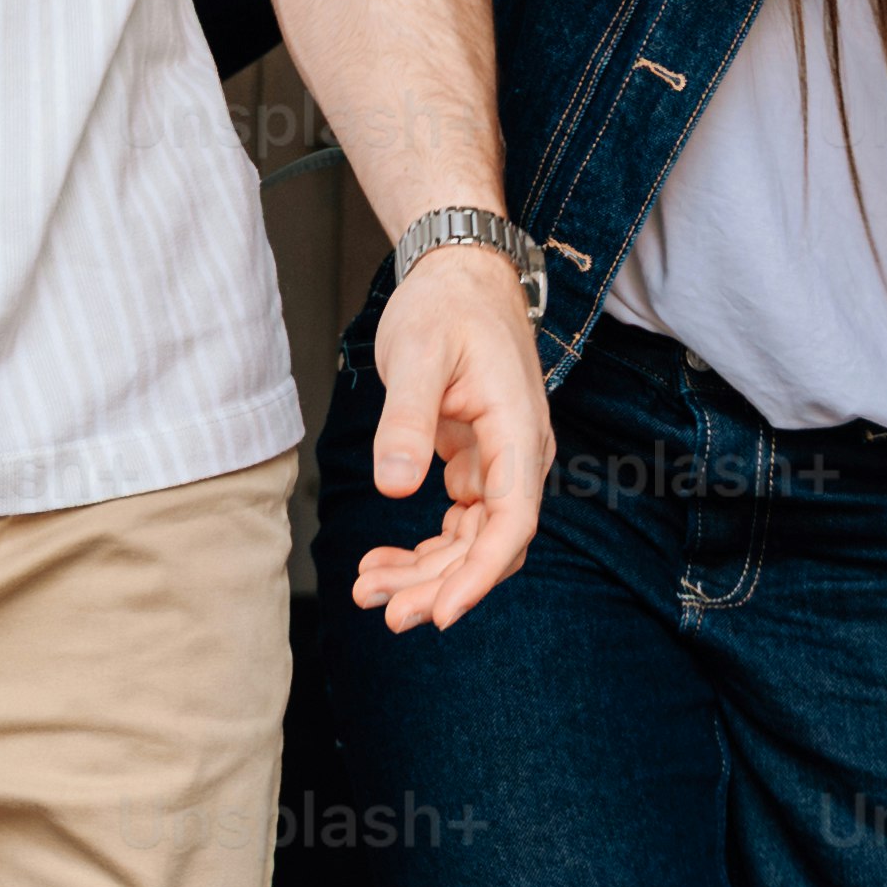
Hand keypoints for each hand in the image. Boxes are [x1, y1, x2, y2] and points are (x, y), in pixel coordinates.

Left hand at [339, 243, 545, 629]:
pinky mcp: (476, 464)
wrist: (458, 273)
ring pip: (470, 542)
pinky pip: (456, 524)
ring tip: (367, 591)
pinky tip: (381, 565)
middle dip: (439, 585)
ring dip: (425, 574)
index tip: (441, 614)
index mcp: (518, 431)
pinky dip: (422, 550)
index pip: (512, 521)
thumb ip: (407, 420)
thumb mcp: (419, 354)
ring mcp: (499, 464)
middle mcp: (519, 456)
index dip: (479, 574)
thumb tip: (396, 487)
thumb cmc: (445, 305)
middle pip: (489, 545)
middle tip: (383, 612)